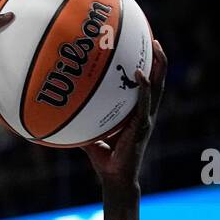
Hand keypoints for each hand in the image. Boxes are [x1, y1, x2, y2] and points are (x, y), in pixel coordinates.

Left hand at [84, 40, 166, 187]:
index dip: (148, 69)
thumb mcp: (91, 136)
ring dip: (158, 67)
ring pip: (156, 88)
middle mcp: (145, 114)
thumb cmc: (105, 160)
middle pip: (156, 82)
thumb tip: (61, 112)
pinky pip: (144, 103)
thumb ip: (82, 122)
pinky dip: (143, 88)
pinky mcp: (142, 127)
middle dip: (158, 61)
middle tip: (154, 41)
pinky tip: (140, 74)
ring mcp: (146, 119)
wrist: (115, 178)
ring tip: (154, 48)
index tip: (144, 50)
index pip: (145, 87)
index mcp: (136, 114)